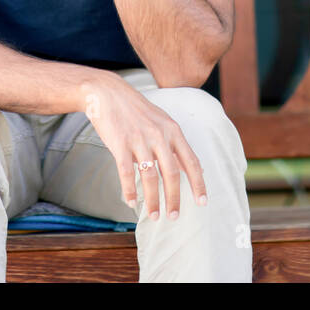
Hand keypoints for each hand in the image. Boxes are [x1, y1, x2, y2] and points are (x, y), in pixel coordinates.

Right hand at [78, 71, 207, 221]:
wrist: (107, 93)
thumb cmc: (136, 110)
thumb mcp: (162, 122)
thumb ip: (176, 144)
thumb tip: (193, 168)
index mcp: (172, 130)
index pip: (191, 161)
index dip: (198, 184)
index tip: (202, 203)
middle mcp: (158, 135)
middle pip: (171, 174)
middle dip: (174, 199)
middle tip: (173, 217)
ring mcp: (139, 139)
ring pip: (150, 177)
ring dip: (152, 200)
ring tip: (154, 215)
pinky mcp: (120, 144)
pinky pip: (127, 173)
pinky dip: (130, 190)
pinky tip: (131, 202)